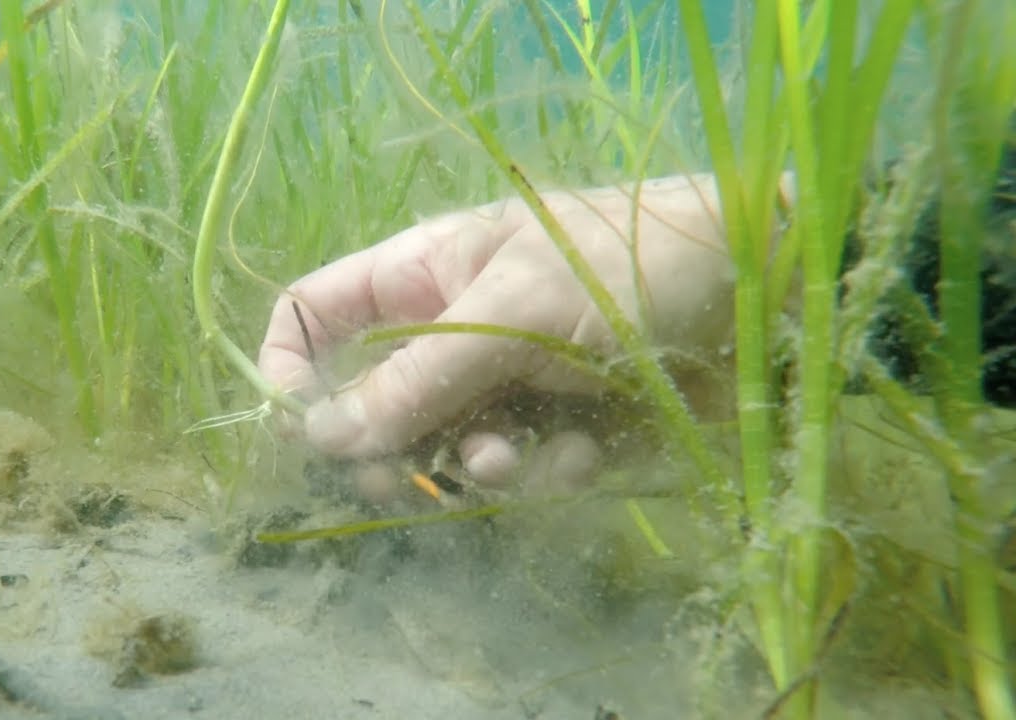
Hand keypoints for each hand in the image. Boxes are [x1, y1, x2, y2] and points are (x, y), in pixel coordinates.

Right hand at [258, 173, 743, 488]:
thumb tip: (320, 435)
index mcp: (423, 274)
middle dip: (394, 451)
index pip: (314, 315)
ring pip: (445, 452)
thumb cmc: (632, 265)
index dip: (291, 371)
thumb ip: (416, 378)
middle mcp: (451, 330)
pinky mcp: (555, 426)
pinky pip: (516, 471)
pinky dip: (545, 473)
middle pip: (371, 407)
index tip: (306, 433)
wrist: (767, 290)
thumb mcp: (515, 312)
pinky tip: (586, 453)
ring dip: (480, 468)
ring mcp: (503, 382)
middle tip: (417, 481)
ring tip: (526, 459)